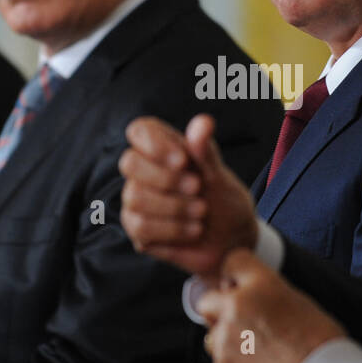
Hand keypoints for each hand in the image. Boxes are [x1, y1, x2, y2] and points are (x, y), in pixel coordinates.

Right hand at [119, 114, 257, 275]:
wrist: (232, 240)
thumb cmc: (224, 201)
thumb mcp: (219, 176)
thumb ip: (206, 151)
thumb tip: (203, 122)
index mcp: (163, 149)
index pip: (139, 130)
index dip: (156, 144)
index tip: (183, 160)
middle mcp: (144, 172)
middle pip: (129, 162)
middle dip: (166, 178)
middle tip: (197, 187)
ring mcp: (136, 200)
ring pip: (136, 196)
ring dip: (175, 206)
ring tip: (201, 212)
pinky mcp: (137, 229)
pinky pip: (141, 226)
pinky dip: (173, 229)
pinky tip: (193, 229)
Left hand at [197, 249, 345, 362]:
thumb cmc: (317, 339)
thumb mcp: (294, 297)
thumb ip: (262, 292)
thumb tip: (244, 295)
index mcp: (260, 283)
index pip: (233, 261)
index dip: (236, 276)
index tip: (239, 287)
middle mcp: (236, 306)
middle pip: (208, 300)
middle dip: (220, 309)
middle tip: (242, 321)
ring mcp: (226, 338)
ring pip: (211, 333)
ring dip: (226, 338)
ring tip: (256, 347)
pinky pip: (219, 359)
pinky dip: (234, 361)